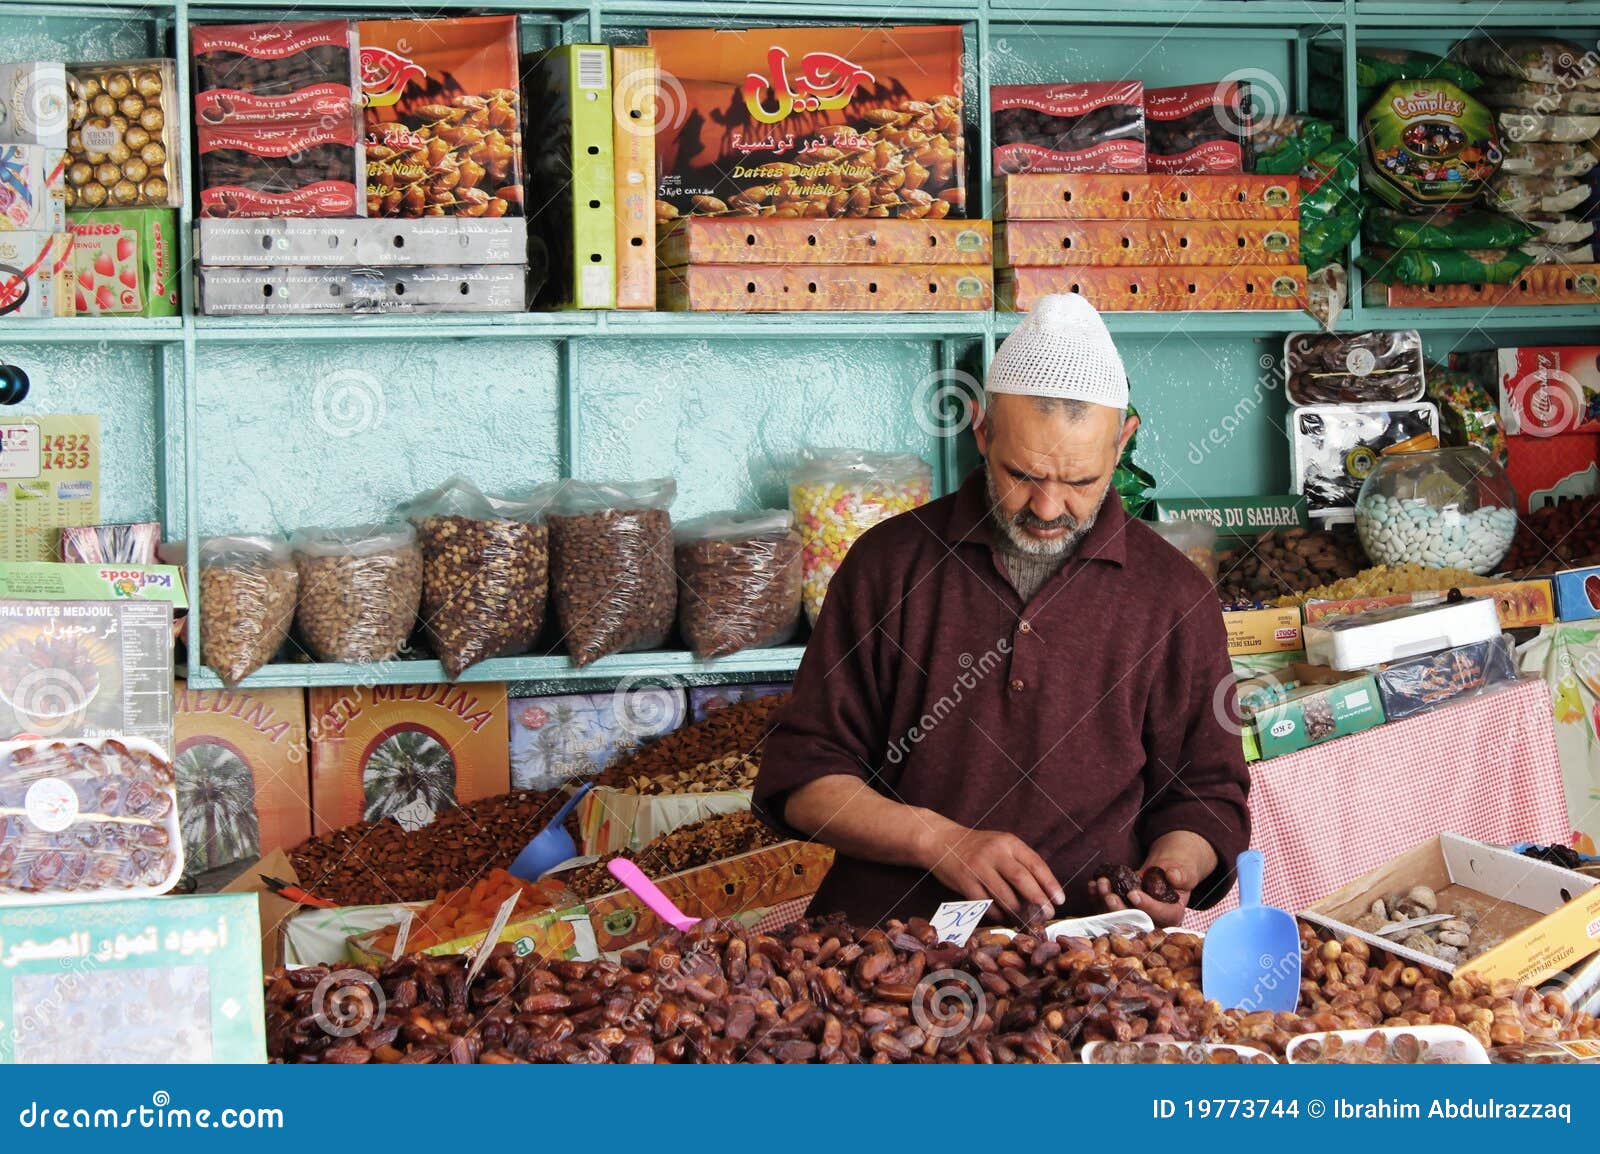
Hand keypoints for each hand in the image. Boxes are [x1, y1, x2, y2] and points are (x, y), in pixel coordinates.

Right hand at [919, 818, 1064, 924]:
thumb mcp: (1001, 845)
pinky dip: (997, 913)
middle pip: (1022, 879)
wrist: (942, 841)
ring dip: (1017, 911)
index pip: (1035, 864)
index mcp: (1008, 842)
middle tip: (1047, 914)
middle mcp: (994, 852)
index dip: (1050, 884)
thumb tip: (1043, 893)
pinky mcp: (964, 881)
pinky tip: (1003, 917)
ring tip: (1026, 920)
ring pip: (1004, 895)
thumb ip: (1020, 863)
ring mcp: (978, 867)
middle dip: (1038, 900)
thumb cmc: (978, 848)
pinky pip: (986, 903)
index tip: (1060, 900)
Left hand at [1088, 832, 1216, 927]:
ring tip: (1100, 883)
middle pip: (1134, 921)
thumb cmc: (1177, 872)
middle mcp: (1153, 921)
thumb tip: (1173, 876)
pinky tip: (1092, 885)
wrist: (1166, 870)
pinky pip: (1108, 907)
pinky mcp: (1122, 909)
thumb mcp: (1184, 871)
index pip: (1160, 915)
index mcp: (1172, 915)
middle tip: (1109, 894)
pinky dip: (1098, 897)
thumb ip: (1181, 875)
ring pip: (1117, 915)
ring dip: (1105, 901)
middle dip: (1119, 909)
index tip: (1133, 893)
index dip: (1146, 906)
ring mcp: (1135, 916)